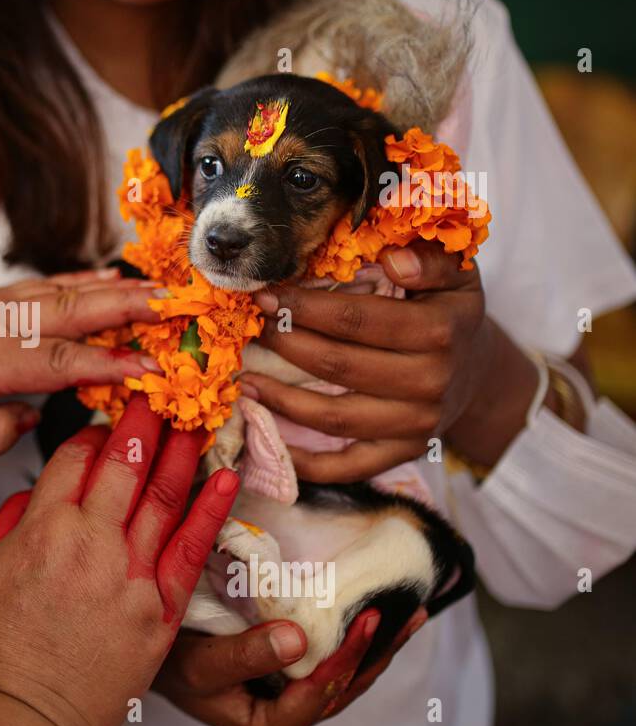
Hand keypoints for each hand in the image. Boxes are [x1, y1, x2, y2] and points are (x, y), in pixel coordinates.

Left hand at [0, 269, 160, 461]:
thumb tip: (32, 418)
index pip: (53, 362)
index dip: (104, 365)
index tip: (150, 368)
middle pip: (67, 312)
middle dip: (125, 309)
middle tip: (176, 306)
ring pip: (58, 293)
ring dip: (111, 291)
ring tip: (158, 289)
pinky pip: (41, 286)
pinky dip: (79, 280)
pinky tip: (107, 279)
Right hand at [0, 395, 237, 725]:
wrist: (30, 707)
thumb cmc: (2, 643)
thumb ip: (10, 516)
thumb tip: (39, 486)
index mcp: (42, 528)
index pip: (74, 459)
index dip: (91, 435)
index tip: (104, 426)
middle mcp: (88, 542)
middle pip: (123, 464)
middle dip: (142, 424)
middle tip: (157, 399)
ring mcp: (129, 573)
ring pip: (162, 495)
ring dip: (180, 451)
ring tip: (194, 421)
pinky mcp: (160, 606)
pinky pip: (192, 547)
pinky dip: (212, 508)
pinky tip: (226, 477)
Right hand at [154, 608, 425, 725]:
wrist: (154, 656)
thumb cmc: (172, 664)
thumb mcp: (200, 664)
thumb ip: (245, 655)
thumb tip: (299, 640)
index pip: (320, 695)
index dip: (345, 660)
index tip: (365, 621)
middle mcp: (289, 716)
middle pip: (345, 687)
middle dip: (377, 652)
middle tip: (403, 614)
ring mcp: (294, 695)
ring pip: (347, 674)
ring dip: (378, 645)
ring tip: (408, 613)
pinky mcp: (294, 673)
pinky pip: (333, 658)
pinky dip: (359, 636)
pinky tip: (381, 614)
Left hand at [242, 241, 522, 481]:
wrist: (478, 367)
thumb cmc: (449, 309)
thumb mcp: (455, 272)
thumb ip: (430, 259)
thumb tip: (393, 260)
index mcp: (439, 331)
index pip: (356, 320)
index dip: (305, 308)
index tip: (266, 296)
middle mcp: (430, 382)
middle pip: (340, 366)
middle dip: (287, 345)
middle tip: (256, 328)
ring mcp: (417, 424)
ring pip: (336, 418)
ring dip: (282, 401)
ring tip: (246, 380)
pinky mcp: (403, 453)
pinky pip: (348, 466)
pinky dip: (304, 462)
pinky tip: (268, 436)